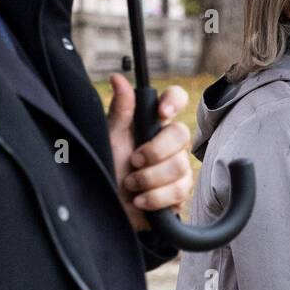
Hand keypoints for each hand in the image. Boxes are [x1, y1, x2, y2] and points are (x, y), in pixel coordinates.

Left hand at [107, 74, 192, 230]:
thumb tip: (118, 78)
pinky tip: (140, 200)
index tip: (161, 113)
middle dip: (155, 151)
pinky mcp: (180, 192)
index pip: (177, 98)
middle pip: (182, 134)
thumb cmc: (108, 170)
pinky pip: (178, 191)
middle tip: (133, 161)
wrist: (108, 210)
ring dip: (149, 179)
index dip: (174, 101)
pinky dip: (154, 198)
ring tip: (131, 185)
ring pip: (180, 166)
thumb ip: (119, 111)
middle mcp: (169, 143)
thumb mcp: (109, 139)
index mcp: (153, 123)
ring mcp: (178, 168)